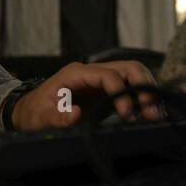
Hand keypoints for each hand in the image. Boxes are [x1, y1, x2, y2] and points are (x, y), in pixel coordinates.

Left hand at [10, 60, 163, 131]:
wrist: (31, 113)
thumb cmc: (35, 113)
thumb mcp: (39, 117)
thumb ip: (55, 117)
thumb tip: (74, 114)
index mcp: (76, 74)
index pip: (108, 75)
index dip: (121, 92)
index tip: (127, 114)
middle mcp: (92, 72)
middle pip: (128, 68)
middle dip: (144, 87)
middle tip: (150, 112)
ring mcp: (101, 80)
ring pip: (134, 75)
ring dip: (148, 92)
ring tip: (155, 115)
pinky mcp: (107, 92)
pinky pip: (132, 88)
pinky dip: (144, 98)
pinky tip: (150, 114)